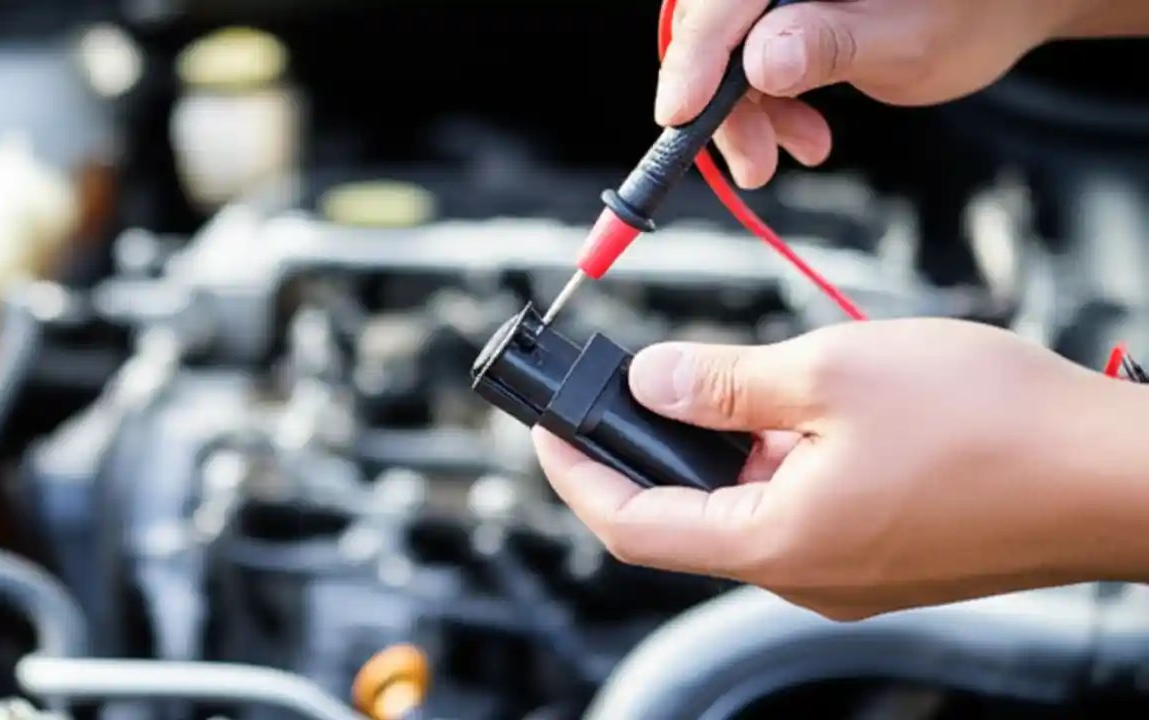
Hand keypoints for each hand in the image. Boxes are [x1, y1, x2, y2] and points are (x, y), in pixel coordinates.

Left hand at [533, 318, 1148, 619]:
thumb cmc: (993, 427)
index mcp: (775, 544)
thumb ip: (725, 383)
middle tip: (630, 381)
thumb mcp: (831, 374)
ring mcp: (845, 570)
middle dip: (648, 448)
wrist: (1114, 474)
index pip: (633, 525)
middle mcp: (803, 574)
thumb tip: (651, 382)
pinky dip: (775, 457)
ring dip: (720, 445)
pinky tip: (802, 405)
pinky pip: (799, 507)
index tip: (544, 428)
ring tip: (728, 376)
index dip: (574, 475)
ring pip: (745, 505)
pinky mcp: (882, 553)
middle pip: (685, 515)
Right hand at [659, 0, 1087, 187]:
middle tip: (753, 163)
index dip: (694, 56)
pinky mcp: (780, 15)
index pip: (721, 0)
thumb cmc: (973, 14)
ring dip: (746, 117)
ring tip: (797, 151)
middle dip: (720, 101)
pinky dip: (764, 110)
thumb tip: (759, 59)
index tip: (681, 114)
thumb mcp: (905, 39)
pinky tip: (803, 135)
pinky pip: (745, 63)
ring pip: (722, 54)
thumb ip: (830, 45)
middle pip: (711, 28)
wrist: (1001, 11)